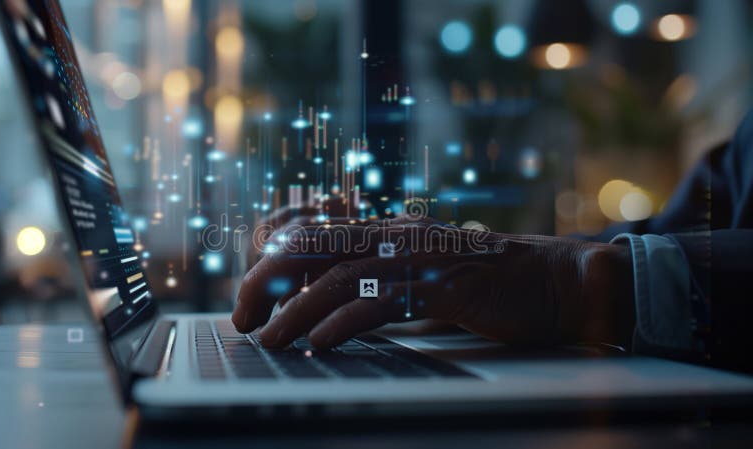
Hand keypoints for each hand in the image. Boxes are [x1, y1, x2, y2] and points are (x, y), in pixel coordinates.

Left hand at [233, 222, 635, 349]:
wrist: (550, 280)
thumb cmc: (483, 283)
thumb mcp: (422, 277)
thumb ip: (380, 284)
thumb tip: (329, 308)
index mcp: (387, 232)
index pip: (315, 238)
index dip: (275, 264)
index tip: (250, 300)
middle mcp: (397, 236)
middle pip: (315, 248)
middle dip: (269, 280)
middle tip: (242, 317)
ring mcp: (421, 259)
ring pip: (341, 278)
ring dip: (298, 311)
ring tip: (270, 339)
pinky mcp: (445, 287)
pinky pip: (384, 302)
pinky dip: (345, 323)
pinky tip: (320, 343)